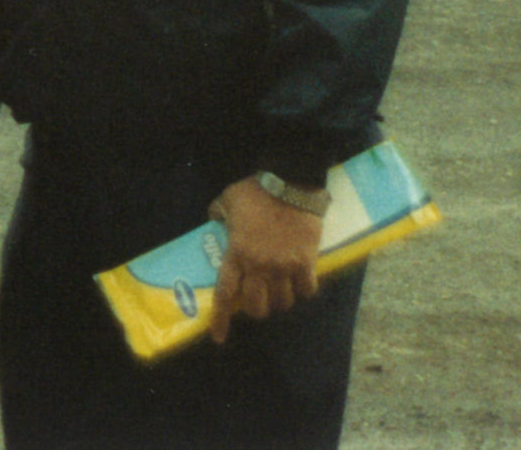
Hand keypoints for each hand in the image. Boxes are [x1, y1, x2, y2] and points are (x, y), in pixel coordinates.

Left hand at [206, 177, 322, 343]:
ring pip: (283, 303)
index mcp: (236, 254)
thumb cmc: (256, 191)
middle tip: (259, 301)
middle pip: (257, 307)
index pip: (225, 295)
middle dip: (257, 309)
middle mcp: (259, 267)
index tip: (219, 338)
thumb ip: (218, 213)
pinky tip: (302, 283)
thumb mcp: (228, 199)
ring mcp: (284, 267)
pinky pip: (307, 290)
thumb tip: (213, 218)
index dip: (221, 320)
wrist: (290, 183)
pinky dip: (304, 291)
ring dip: (280, 301)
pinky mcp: (306, 262)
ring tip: (281, 292)